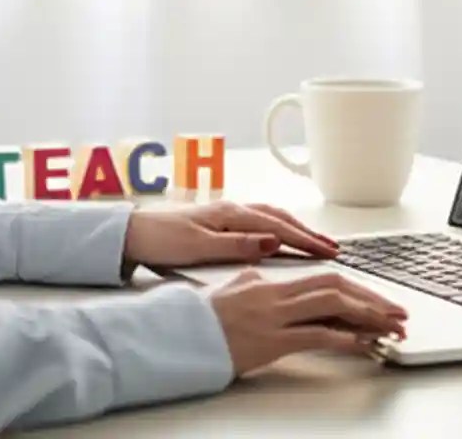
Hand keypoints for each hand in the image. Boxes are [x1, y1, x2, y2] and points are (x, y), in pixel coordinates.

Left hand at [123, 201, 339, 267]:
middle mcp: (231, 210)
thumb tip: (273, 242)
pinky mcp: (217, 221)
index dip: (306, 240)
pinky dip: (277, 226)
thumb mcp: (199, 248)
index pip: (278, 227)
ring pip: (270, 217)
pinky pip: (258, 221)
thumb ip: (238, 246)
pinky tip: (279, 235)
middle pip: (279, 218)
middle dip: (307, 233)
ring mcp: (224, 214)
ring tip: (314, 241)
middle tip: (332, 248)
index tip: (329, 252)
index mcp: (230, 214)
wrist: (129, 234)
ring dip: (294, 228)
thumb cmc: (159, 240)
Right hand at [208, 269, 407, 374]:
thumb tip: (266, 279)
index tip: (376, 300)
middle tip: (397, 313)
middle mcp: (276, 294)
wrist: (175, 336)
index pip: (322, 278)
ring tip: (391, 330)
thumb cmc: (197, 319)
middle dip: (372, 299)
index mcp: (268, 282)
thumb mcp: (230, 291)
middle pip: (336, 286)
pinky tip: (364, 345)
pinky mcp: (272, 341)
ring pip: (333, 306)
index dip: (355, 287)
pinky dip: (346, 339)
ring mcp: (275, 316)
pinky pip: (318, 335)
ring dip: (369, 317)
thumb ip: (253, 282)